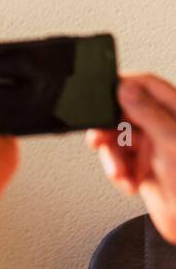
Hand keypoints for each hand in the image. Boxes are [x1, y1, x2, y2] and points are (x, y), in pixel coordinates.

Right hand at [89, 73, 175, 242]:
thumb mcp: (171, 143)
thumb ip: (148, 113)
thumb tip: (125, 87)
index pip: (147, 85)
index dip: (124, 85)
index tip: (101, 93)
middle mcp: (165, 128)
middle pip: (124, 112)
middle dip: (109, 129)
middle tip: (100, 138)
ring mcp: (154, 149)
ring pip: (117, 139)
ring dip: (112, 157)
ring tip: (119, 172)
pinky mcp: (144, 169)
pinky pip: (119, 162)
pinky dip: (118, 173)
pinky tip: (129, 183)